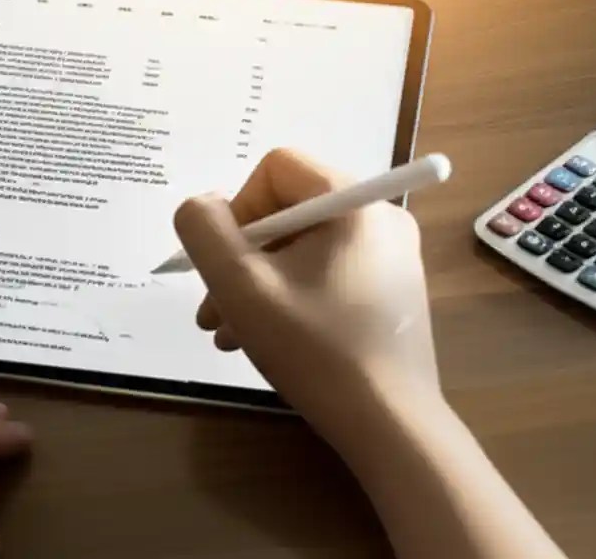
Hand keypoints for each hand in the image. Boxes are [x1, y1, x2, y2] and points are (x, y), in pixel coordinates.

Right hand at [173, 148, 438, 434]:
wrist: (390, 426)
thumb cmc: (314, 349)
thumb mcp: (240, 286)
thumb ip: (204, 231)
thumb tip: (203, 206)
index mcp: (352, 203)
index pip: (276, 169)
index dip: (237, 211)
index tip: (226, 267)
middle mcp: (380, 218)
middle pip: (287, 210)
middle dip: (240, 259)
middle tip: (213, 312)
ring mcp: (392, 257)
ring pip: (302, 249)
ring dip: (257, 286)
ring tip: (229, 336)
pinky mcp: (393, 292)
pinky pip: (327, 275)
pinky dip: (290, 299)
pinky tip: (265, 341)